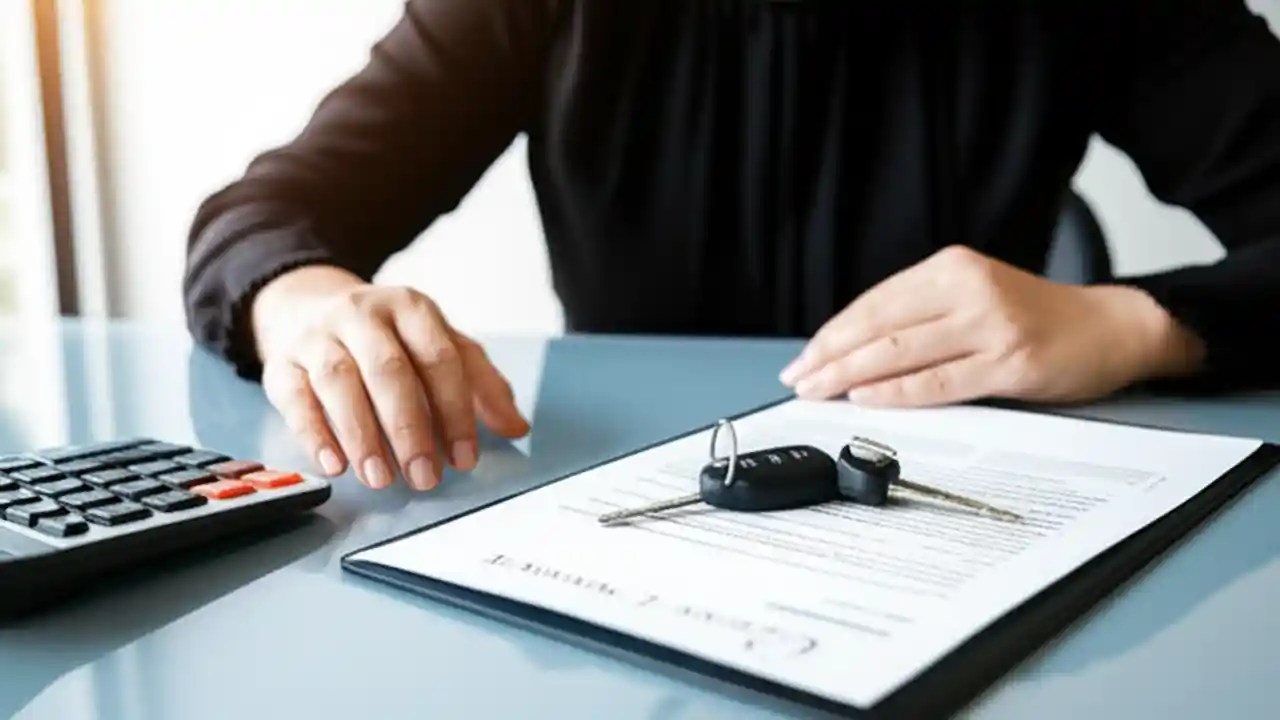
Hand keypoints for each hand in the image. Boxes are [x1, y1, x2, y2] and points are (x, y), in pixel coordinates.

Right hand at [251, 265, 529, 490]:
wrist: (306, 305)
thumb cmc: (387, 337)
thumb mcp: (438, 344)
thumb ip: (479, 383)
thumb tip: (517, 427)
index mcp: (411, 308)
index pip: (439, 359)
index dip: (455, 411)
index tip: (464, 458)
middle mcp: (362, 314)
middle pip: (389, 370)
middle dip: (409, 428)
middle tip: (424, 477)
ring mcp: (317, 335)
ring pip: (339, 381)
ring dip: (361, 434)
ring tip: (380, 478)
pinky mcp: (281, 362)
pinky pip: (295, 397)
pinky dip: (314, 433)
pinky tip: (334, 464)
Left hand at [779, 246, 1204, 405]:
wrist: (1111, 328)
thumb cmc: (1035, 318)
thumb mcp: (973, 295)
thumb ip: (922, 314)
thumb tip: (852, 352)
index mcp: (952, 267)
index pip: (874, 303)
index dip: (832, 334)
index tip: (802, 358)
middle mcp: (968, 288)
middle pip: (879, 326)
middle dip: (830, 357)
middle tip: (798, 380)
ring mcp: (990, 324)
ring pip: (900, 353)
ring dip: (850, 377)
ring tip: (819, 393)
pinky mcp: (1009, 362)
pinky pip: (938, 382)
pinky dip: (895, 392)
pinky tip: (865, 399)